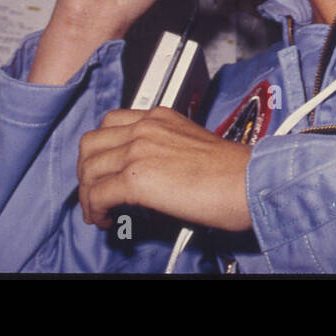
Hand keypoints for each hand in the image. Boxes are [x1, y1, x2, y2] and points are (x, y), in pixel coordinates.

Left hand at [77, 107, 252, 232]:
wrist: (248, 181)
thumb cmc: (233, 171)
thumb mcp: (192, 144)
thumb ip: (165, 148)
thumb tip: (149, 173)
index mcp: (160, 116)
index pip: (111, 123)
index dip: (101, 149)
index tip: (103, 167)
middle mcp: (145, 127)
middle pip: (91, 143)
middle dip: (86, 170)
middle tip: (94, 190)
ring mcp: (138, 151)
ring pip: (89, 169)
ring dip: (87, 194)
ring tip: (98, 211)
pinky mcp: (136, 179)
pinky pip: (97, 194)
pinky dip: (95, 210)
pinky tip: (105, 219)